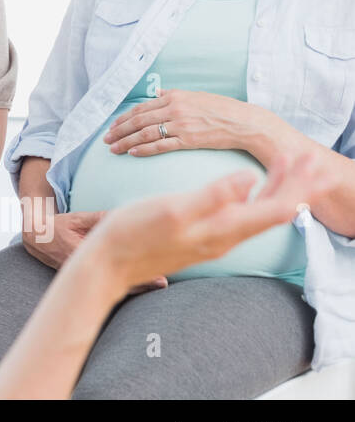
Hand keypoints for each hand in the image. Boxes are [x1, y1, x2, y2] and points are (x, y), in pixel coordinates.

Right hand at [22, 201, 166, 293]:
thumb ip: (98, 218)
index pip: (108, 261)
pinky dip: (125, 284)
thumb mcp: (77, 219)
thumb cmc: (58, 226)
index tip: (149, 269)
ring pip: (112, 283)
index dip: (130, 267)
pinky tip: (142, 284)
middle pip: (114, 278)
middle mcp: (82, 268)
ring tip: (158, 284)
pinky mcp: (85, 278)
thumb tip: (121, 215)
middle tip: (162, 282)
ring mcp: (83, 275)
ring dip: (135, 283)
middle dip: (139, 281)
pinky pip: (107, 283)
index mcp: (79, 252)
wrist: (37, 239)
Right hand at [75, 152, 333, 295]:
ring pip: (259, 212)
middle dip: (297, 185)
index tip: (309, 159)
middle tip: (311, 159)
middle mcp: (226, 236)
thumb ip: (212, 196)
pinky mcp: (203, 235)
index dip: (298, 183)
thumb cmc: (134, 234)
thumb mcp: (172, 209)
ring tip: (287, 166)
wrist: (109, 262)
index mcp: (223, 228)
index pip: (277, 207)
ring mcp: (214, 238)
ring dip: (278, 189)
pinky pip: (242, 214)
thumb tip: (249, 178)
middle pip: (274, 211)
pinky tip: (246, 186)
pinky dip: (255, 195)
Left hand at [103, 89, 256, 156]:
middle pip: (139, 120)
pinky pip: (161, 145)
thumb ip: (174, 95)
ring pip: (145, 134)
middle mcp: (175, 109)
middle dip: (120, 131)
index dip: (124, 118)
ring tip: (114, 148)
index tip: (113, 125)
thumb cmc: (222, 109)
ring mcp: (181, 125)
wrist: (244, 123)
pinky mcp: (189, 140)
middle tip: (106, 139)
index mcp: (175, 97)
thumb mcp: (196, 96)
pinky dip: (144, 149)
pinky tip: (133, 153)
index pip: (142, 108)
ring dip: (127, 142)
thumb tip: (157, 94)